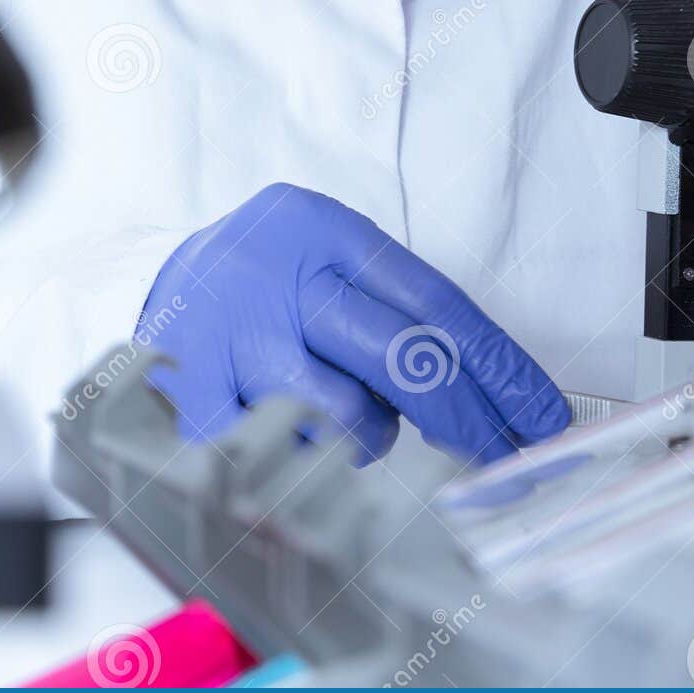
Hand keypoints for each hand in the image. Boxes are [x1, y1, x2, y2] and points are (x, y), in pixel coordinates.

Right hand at [136, 182, 570, 465]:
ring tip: (342, 420)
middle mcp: (273, 273)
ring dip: (367, 438)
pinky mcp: (189, 401)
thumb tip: (495, 402)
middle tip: (511, 463)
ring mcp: (227, 337)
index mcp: (318, 227)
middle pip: (401, 355)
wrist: (150, 289)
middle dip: (468, 421)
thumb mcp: (325, 268)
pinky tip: (295, 446)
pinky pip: (282, 459)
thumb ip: (394, 316)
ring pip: (344, 415)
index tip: (543, 416)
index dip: (499, 365)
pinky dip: (305, 465)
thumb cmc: (264, 289)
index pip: (433, 300)